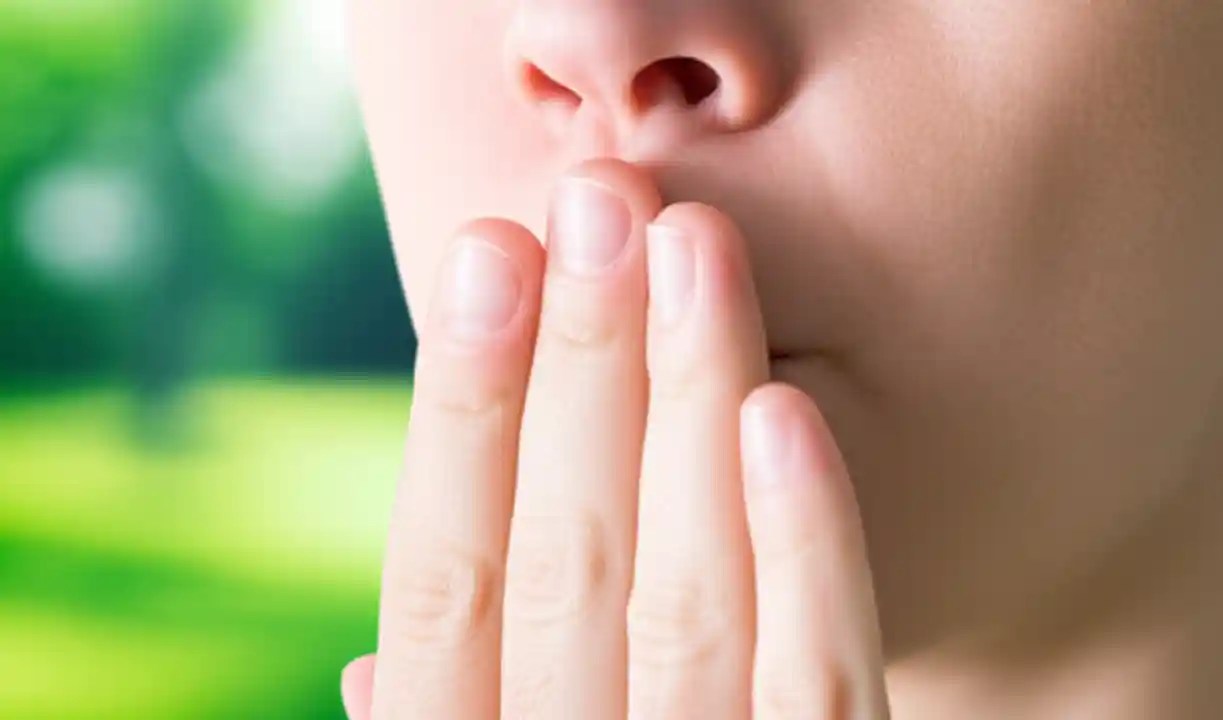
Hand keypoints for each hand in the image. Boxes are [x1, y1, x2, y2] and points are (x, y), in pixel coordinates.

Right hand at [339, 158, 889, 718]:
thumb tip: (361, 667)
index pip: (442, 580)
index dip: (461, 411)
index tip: (491, 251)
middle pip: (567, 557)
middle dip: (582, 364)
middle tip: (602, 196)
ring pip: (691, 593)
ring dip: (689, 402)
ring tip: (693, 243)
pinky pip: (819, 682)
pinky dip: (805, 549)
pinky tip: (784, 411)